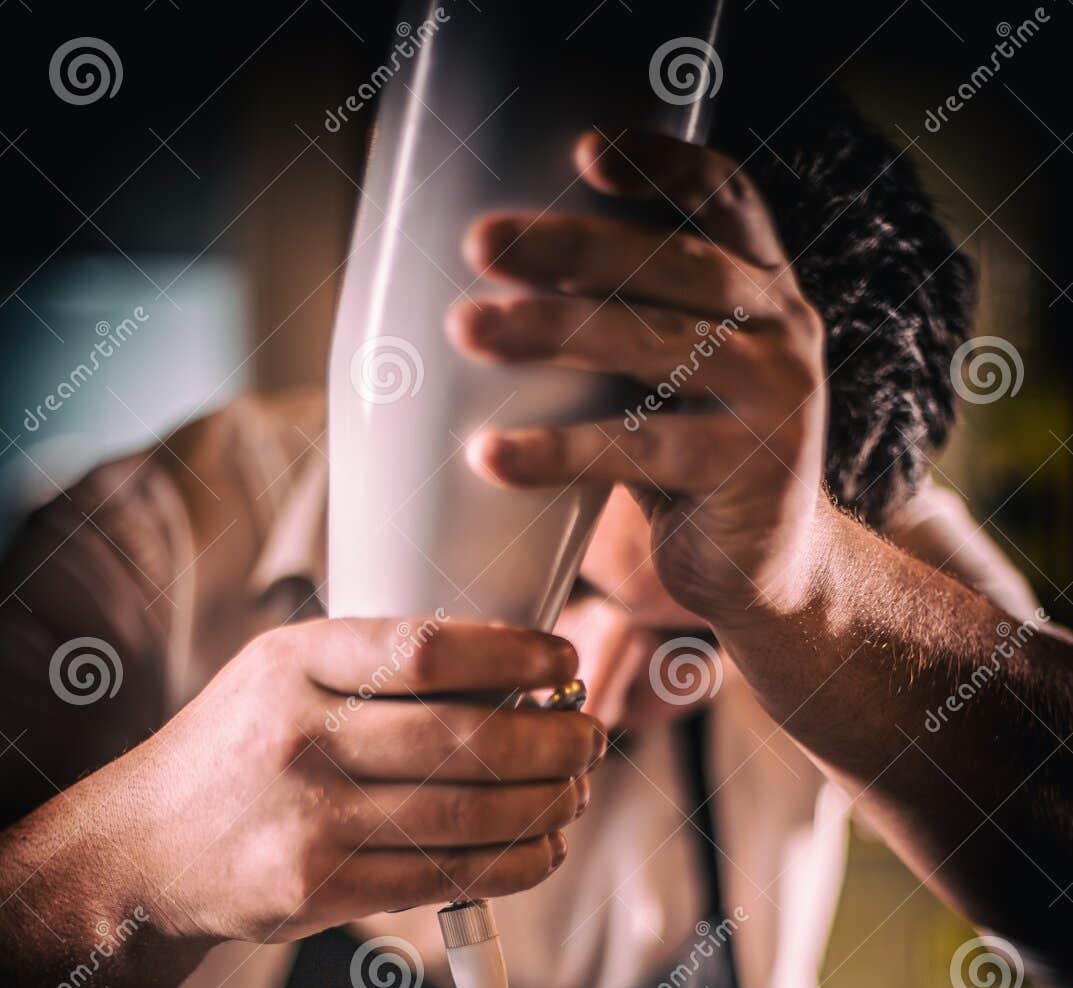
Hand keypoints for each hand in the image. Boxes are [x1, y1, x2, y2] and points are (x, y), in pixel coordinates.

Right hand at [113, 618, 602, 941]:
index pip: (428, 650)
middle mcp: (301, 737)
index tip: (563, 664)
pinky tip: (541, 848)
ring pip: (466, 816)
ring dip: (545, 805)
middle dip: (553, 741)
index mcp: (294, 664)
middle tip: (591, 737)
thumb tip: (510, 677)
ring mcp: (311, 820)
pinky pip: (444, 878)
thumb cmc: (237, 749)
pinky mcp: (322, 889)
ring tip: (575, 793)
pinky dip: (512, 865)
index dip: (516, 657)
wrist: (148, 846)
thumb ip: (373, 668)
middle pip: (463, 739)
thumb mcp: (282, 673)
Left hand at [448, 128, 826, 625]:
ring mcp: (777, 396)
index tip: (583, 147)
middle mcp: (783, 328)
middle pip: (675, 265)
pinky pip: (640, 451)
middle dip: (572, 247)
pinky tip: (490, 454)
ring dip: (553, 331)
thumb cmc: (697, 467)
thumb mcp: (674, 385)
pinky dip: (559, 451)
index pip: (725, 199)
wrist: (773, 575)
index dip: (661, 164)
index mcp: (764, 290)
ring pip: (655, 347)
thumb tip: (494, 289)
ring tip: (467, 330)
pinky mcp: (753, 470)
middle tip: (482, 242)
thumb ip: (630, 328)